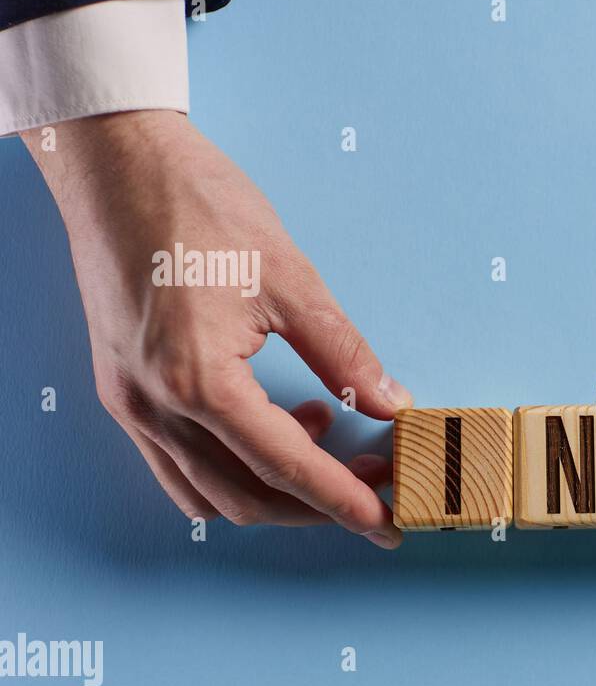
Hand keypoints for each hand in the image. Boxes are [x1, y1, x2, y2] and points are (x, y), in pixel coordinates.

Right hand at [23, 111, 409, 547]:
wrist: (115, 161)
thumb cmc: (197, 205)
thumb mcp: (290, 278)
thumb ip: (344, 353)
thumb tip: (390, 402)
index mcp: (197, 381)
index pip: (286, 468)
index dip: (345, 502)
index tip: (388, 524)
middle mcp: (153, 407)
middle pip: (247, 497)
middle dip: (318, 503)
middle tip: (377, 482)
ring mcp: (128, 404)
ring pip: (209, 492)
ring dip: (275, 488)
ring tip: (331, 439)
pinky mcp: (122, 391)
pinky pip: (178, 464)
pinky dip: (233, 466)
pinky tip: (279, 422)